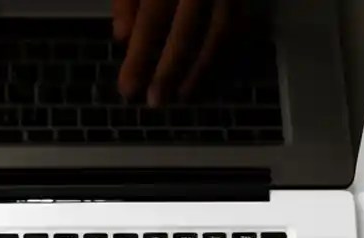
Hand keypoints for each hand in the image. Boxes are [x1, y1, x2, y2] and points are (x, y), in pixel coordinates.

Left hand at [112, 0, 234, 105]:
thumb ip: (128, 0)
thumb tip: (123, 36)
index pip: (152, 18)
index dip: (139, 56)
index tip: (128, 88)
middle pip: (187, 31)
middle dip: (170, 71)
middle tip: (156, 101)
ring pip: (220, 33)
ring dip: (201, 70)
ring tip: (183, 96)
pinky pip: (241, 25)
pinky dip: (226, 53)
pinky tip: (212, 75)